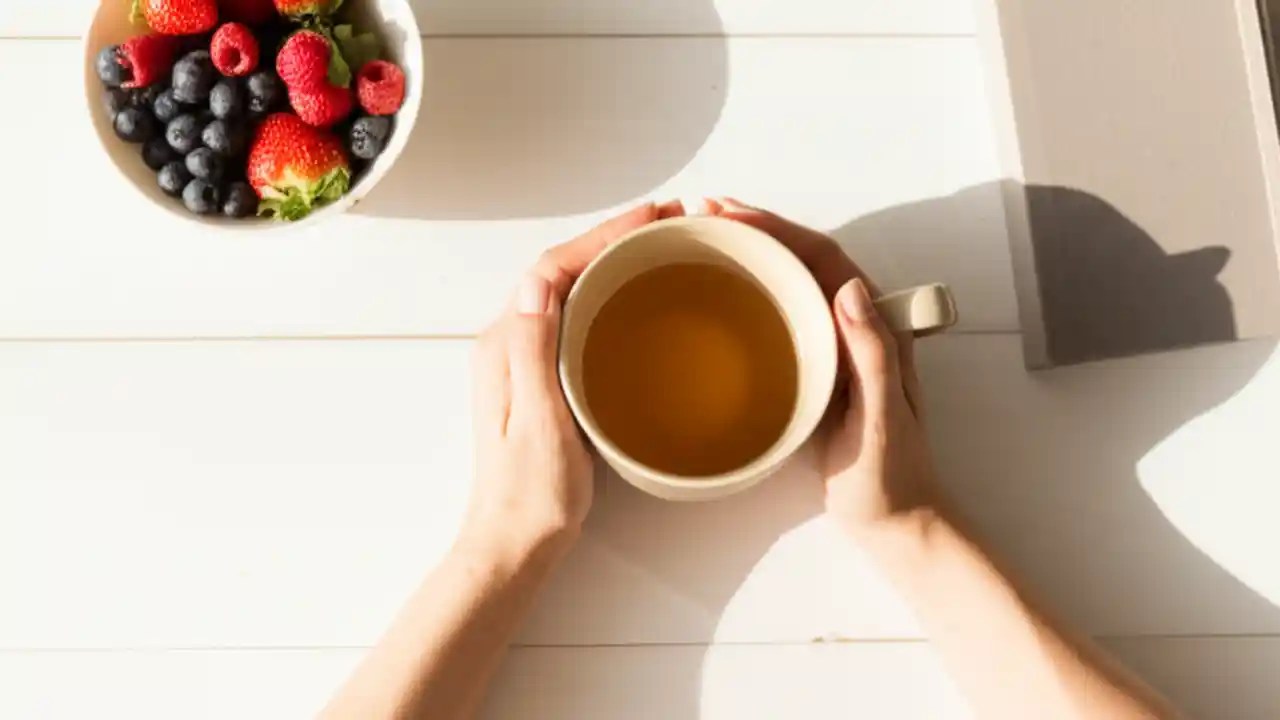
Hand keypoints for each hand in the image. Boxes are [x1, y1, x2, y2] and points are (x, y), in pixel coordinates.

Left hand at [462, 202, 684, 560]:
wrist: (514, 542)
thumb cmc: (531, 494)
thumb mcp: (540, 422)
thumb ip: (534, 351)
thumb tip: (541, 281)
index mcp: (505, 346)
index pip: (552, 268)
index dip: (601, 236)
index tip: (649, 218)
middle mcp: (509, 344)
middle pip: (560, 270)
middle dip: (610, 238)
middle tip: (665, 221)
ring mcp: (523, 361)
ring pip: (567, 290)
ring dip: (608, 260)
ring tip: (657, 244)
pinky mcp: (540, 379)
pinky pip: (573, 317)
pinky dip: (605, 293)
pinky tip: (634, 298)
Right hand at [706, 199, 943, 541]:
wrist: (894, 521)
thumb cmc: (890, 477)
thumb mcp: (883, 418)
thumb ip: (874, 355)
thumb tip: (850, 288)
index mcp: (879, 328)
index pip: (828, 259)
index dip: (782, 230)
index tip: (735, 216)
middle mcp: (858, 327)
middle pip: (808, 259)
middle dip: (762, 230)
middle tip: (707, 215)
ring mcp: (836, 348)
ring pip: (795, 283)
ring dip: (756, 255)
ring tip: (709, 238)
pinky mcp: (817, 370)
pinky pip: (784, 316)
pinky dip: (755, 293)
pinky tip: (724, 294)